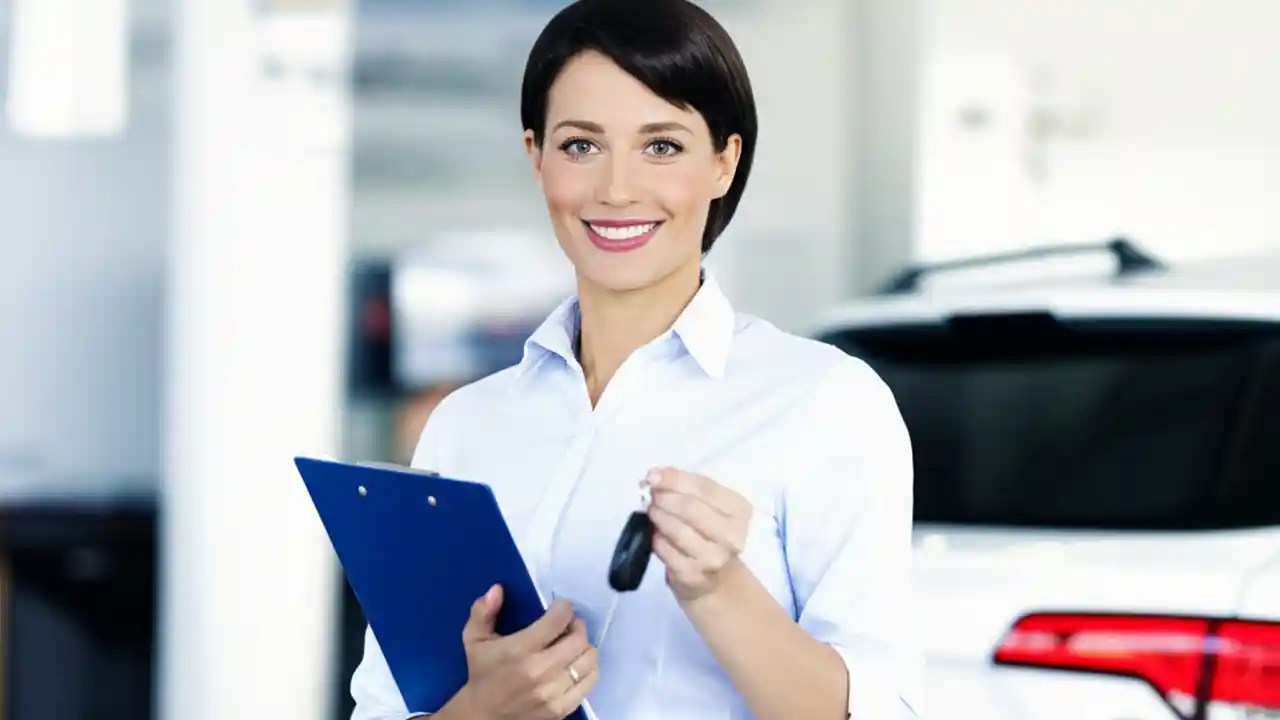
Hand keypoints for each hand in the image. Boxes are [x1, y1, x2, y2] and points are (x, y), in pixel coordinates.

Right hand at [456, 585, 598, 719]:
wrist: (483, 716)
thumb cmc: (482, 673)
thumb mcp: (474, 640)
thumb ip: (483, 612)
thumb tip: (498, 589)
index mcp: (519, 650)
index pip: (558, 620)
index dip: (564, 608)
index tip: (560, 608)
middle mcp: (539, 671)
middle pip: (578, 639)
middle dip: (576, 626)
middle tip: (569, 626)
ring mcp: (553, 692)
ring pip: (588, 659)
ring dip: (584, 647)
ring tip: (573, 645)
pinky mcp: (562, 708)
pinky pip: (590, 681)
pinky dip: (588, 669)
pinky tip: (575, 665)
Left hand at [646, 467, 752, 602]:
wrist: (717, 578)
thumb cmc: (710, 532)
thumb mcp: (709, 506)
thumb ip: (687, 487)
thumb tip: (655, 475)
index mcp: (739, 510)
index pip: (704, 488)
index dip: (675, 479)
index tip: (653, 475)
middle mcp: (731, 535)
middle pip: (690, 507)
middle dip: (665, 497)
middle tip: (652, 495)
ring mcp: (713, 558)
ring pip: (676, 529)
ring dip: (658, 515)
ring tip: (653, 511)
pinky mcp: (692, 575)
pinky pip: (665, 549)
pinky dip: (656, 538)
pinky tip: (657, 534)